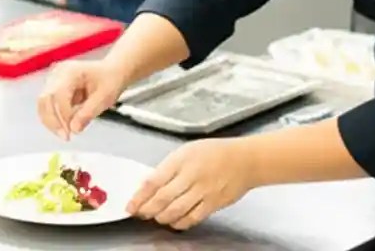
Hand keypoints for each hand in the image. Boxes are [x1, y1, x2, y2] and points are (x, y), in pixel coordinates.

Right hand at [36, 59, 128, 139]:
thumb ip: (88, 113)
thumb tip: (74, 129)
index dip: (63, 115)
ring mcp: (53, 80)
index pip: (59, 94)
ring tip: (66, 134)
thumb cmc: (109, 82)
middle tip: (66, 137)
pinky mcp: (52, 88)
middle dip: (53, 121)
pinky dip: (54, 119)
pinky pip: (47, 106)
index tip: (71, 131)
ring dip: (51, 122)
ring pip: (43, 104)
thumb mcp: (104, 98)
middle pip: (45, 99)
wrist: (110, 73)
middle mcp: (58, 73)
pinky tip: (65, 126)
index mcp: (71, 71)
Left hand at [128, 138, 255, 230]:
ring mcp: (203, 191)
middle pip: (162, 199)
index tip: (130, 205)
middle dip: (147, 210)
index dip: (139, 196)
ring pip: (175, 211)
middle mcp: (191, 175)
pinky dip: (179, 223)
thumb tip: (148, 186)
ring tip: (156, 217)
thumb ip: (168, 168)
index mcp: (181, 159)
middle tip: (140, 213)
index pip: (154, 181)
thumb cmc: (214, 153)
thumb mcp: (187, 151)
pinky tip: (173, 222)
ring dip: (161, 217)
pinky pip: (192, 218)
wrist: (245, 160)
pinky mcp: (213, 203)